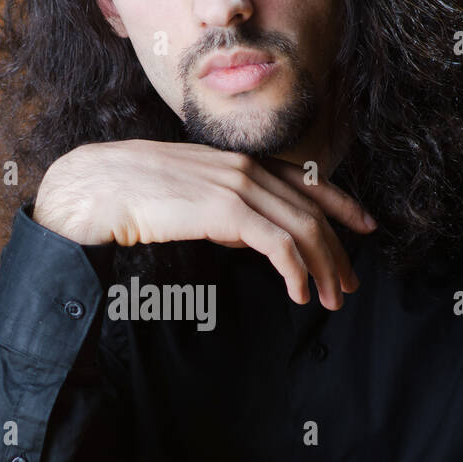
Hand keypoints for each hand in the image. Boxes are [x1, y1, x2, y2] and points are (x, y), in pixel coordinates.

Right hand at [32, 139, 376, 308]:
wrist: (97, 187)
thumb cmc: (131, 195)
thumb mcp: (189, 196)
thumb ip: (223, 208)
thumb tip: (248, 234)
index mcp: (238, 162)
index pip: (306, 180)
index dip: (341, 203)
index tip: (365, 226)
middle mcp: (246, 168)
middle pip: (311, 210)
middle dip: (337, 251)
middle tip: (349, 285)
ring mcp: (238, 185)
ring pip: (303, 228)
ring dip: (324, 267)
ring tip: (331, 299)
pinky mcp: (226, 209)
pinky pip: (278, 244)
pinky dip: (297, 270)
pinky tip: (299, 293)